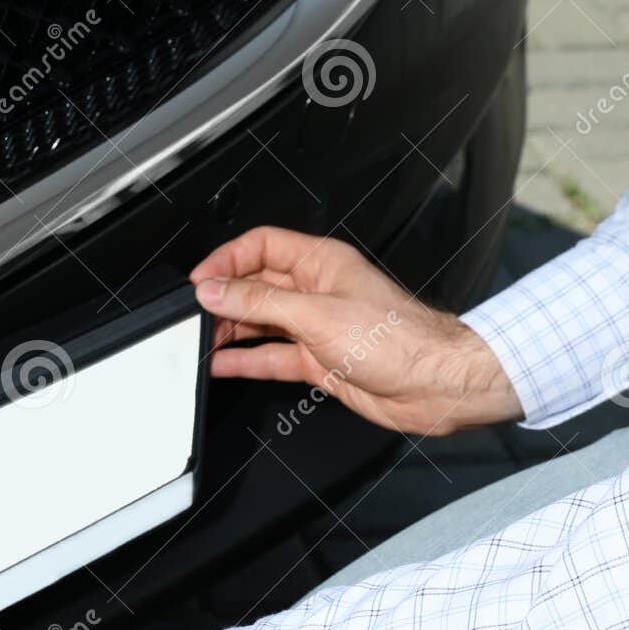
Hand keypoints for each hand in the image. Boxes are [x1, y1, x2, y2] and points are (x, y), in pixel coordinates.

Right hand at [191, 226, 521, 435]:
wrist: (434, 383)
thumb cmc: (397, 340)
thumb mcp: (316, 314)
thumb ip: (259, 303)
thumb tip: (216, 291)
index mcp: (320, 263)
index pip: (261, 246)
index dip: (226, 260)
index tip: (200, 282)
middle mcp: (316, 291)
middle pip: (255, 285)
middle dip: (223, 298)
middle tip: (194, 316)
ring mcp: (315, 326)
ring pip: (259, 322)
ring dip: (229, 330)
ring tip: (200, 340)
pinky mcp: (317, 359)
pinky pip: (270, 356)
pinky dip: (244, 360)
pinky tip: (222, 364)